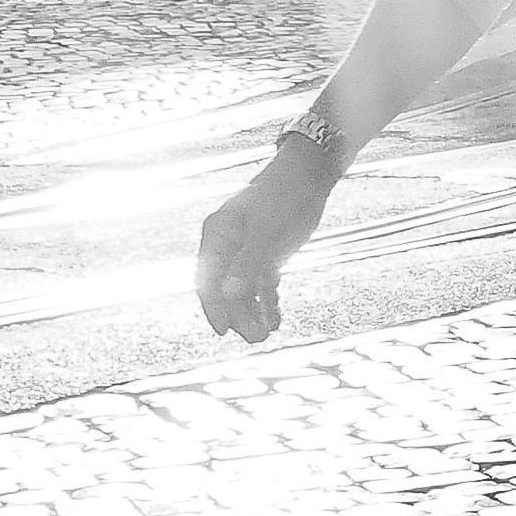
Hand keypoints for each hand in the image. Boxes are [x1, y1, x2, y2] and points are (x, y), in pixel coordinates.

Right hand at [193, 162, 330, 343]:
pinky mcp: (267, 255)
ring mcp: (247, 251)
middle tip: (255, 338)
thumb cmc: (283, 198)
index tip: (223, 330)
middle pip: (226, 288)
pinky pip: (263, 284)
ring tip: (264, 335)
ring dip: (253, 312)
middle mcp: (228, 245)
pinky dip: (268, 302)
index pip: (208, 278)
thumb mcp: (266, 233)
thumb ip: (247, 264)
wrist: (308, 176)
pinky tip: (275, 322)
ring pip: (244, 289)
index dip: (213, 306)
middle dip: (238, 314)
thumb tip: (228, 295)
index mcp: (217, 235)